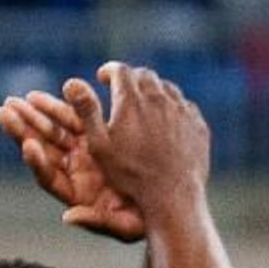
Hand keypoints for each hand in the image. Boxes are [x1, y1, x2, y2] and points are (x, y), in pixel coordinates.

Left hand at [0, 88, 145, 241]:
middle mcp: (74, 174)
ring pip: (51, 133)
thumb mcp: (126, 227)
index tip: (28, 146)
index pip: (50, 179)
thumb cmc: (149, 220)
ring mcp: (82, 153)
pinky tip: (34, 98)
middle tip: (4, 114)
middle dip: (23, 132)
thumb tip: (67, 217)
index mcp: (78, 195)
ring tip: (12, 102)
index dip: (38, 164)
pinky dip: (53, 109)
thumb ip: (98, 221)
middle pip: (42, 152)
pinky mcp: (93, 136)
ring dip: (32, 116)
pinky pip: (68, 120)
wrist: (168, 199)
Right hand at [72, 63, 211, 226]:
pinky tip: (167, 119)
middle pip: (145, 75)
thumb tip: (70, 82)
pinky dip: (174, 107)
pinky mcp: (198, 125)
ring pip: (167, 88)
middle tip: (123, 89)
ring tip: (145, 103)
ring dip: (154, 90)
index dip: (110, 71)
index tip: (104, 77)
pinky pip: (185, 106)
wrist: (172, 196)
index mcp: (131, 100)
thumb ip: (86, 111)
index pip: (120, 70)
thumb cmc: (130, 174)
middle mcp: (159, 98)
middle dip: (132, 79)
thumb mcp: (99, 145)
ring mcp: (181, 111)